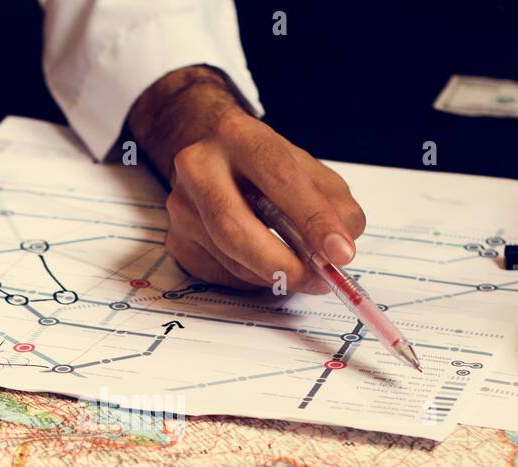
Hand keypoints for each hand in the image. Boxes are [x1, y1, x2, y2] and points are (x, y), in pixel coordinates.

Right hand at [128, 66, 364, 293]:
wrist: (213, 158)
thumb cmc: (265, 167)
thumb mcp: (307, 171)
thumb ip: (334, 204)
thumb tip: (341, 246)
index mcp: (238, 136)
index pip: (279, 178)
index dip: (313, 219)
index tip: (340, 252)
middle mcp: (198, 167)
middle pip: (234, 227)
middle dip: (281, 263)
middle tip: (317, 280)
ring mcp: (181, 206)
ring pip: (229, 258)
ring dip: (272, 274)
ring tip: (301, 272)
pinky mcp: (177, 240)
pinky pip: (221, 274)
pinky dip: (253, 278)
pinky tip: (265, 264)